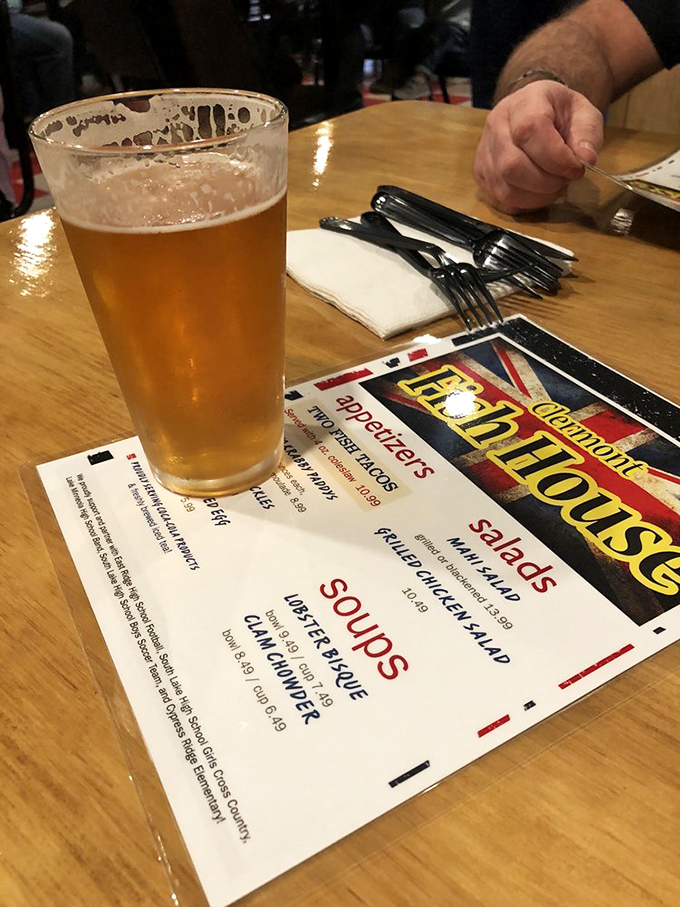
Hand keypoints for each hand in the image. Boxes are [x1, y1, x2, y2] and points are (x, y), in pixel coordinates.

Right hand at [473, 81, 603, 212]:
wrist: (537, 113)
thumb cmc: (561, 114)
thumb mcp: (584, 114)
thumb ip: (587, 134)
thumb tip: (585, 159)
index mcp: (523, 101)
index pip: (529, 130)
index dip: (555, 157)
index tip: (576, 168)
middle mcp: (496, 124)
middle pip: (511, 165)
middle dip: (545, 182)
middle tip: (564, 179)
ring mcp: (484, 151)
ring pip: (504, 188)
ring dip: (536, 196)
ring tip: (552, 186)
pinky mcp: (480, 174)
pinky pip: (499, 200)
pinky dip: (524, 204)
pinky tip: (537, 193)